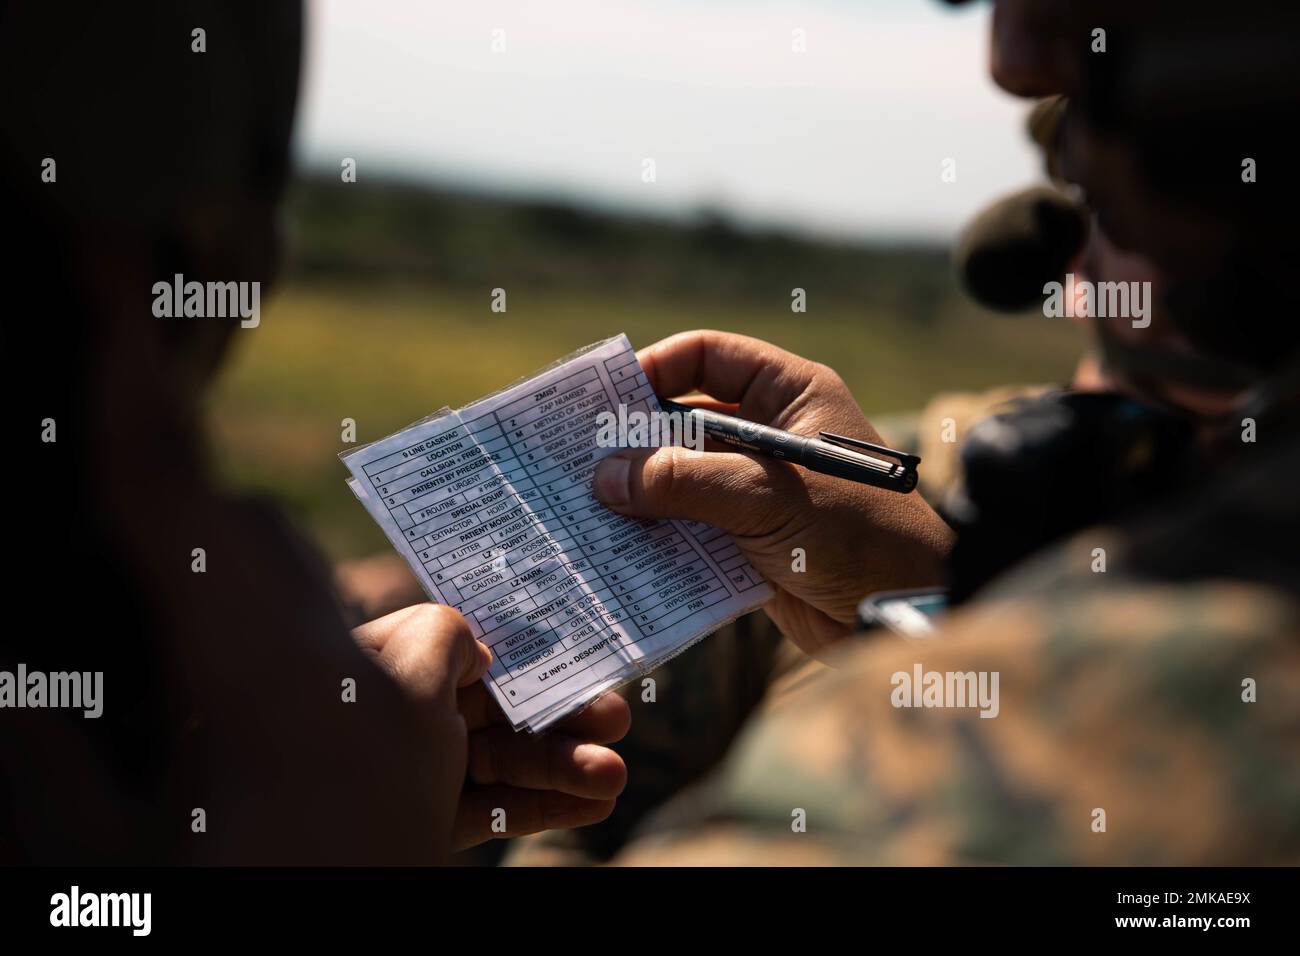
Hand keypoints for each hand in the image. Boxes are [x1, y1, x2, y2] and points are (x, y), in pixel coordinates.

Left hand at [353, 604, 628, 854]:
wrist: (321, 850)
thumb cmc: (356, 743)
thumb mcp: (410, 661)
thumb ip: (450, 633)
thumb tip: (479, 654)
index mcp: (383, 661)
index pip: (465, 646)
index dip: (527, 652)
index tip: (581, 658)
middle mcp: (395, 713)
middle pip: (495, 707)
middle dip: (561, 716)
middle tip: (618, 718)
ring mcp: (410, 772)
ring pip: (501, 761)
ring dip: (564, 767)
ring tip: (614, 776)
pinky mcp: (424, 820)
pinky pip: (491, 808)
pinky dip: (543, 806)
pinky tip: (593, 805)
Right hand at [593, 330, 953, 658]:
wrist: (907, 615)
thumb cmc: (857, 535)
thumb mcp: (765, 496)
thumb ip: (683, 482)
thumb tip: (604, 478)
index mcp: (789, 395)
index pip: (708, 357)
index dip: (655, 369)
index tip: (605, 401)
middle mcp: (769, 435)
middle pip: (684, 420)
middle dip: (633, 440)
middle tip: (574, 459)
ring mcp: (757, 489)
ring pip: (681, 478)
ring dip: (639, 494)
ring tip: (582, 507)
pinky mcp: (749, 541)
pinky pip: (690, 529)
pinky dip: (656, 537)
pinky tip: (615, 549)